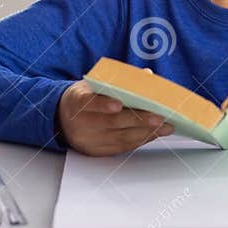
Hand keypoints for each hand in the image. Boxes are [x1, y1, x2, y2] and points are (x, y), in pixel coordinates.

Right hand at [56, 71, 172, 155]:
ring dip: (146, 132)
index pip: (89, 103)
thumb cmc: (84, 97)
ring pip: (120, 138)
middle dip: (138, 120)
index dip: (103, 104)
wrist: (62, 118)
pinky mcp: (97, 152)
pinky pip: (122, 147)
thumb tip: (146, 75)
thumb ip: (119, 79)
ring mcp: (89, 141)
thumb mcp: (93, 84)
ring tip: (165, 126)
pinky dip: (141, 140)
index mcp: (77, 102)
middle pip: (111, 124)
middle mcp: (81, 124)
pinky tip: (155, 133)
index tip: (118, 104)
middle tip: (159, 117)